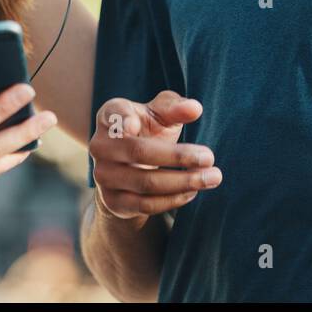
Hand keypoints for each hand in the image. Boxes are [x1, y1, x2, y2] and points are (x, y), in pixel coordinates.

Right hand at [89, 90, 219, 222]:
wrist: (128, 167)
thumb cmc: (147, 130)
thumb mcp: (160, 114)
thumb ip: (174, 107)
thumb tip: (195, 108)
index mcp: (109, 116)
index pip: (114, 115)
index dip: (121, 120)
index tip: (134, 125)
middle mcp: (100, 146)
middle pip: (139, 152)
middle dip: (178, 156)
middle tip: (210, 157)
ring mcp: (103, 176)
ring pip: (146, 182)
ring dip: (183, 182)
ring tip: (211, 177)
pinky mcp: (112, 201)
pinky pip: (145, 204)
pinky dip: (173, 200)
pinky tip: (192, 191)